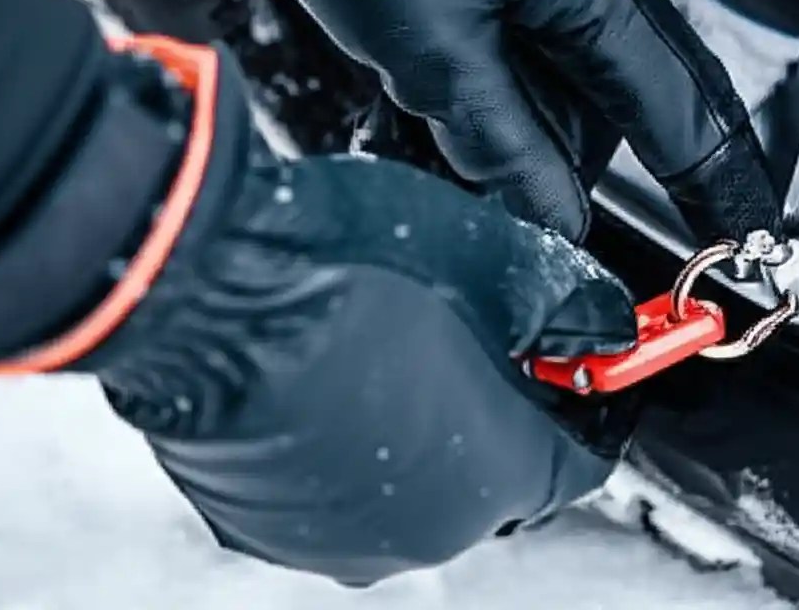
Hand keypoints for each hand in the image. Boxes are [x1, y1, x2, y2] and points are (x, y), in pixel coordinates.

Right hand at [87, 81, 639, 585]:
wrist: (193, 278)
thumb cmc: (343, 265)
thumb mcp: (501, 260)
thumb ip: (579, 307)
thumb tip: (606, 328)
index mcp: (496, 477)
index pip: (585, 462)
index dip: (592, 404)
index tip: (580, 367)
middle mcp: (422, 531)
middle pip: (497, 479)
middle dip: (505, 414)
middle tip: (484, 340)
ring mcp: (335, 538)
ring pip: (414, 487)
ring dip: (423, 429)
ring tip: (394, 345)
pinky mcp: (261, 526)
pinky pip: (335, 493)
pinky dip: (349, 445)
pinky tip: (330, 377)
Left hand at [217, 0, 782, 242]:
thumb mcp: (429, 39)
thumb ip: (498, 137)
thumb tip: (554, 218)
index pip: (684, 115)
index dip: (720, 193)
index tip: (746, 251)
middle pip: (595, 128)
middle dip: (544, 181)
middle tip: (493, 215)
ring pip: (536, 111)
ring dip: (482, 152)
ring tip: (411, 140)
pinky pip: (487, 83)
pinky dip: (449, 118)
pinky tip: (396, 112)